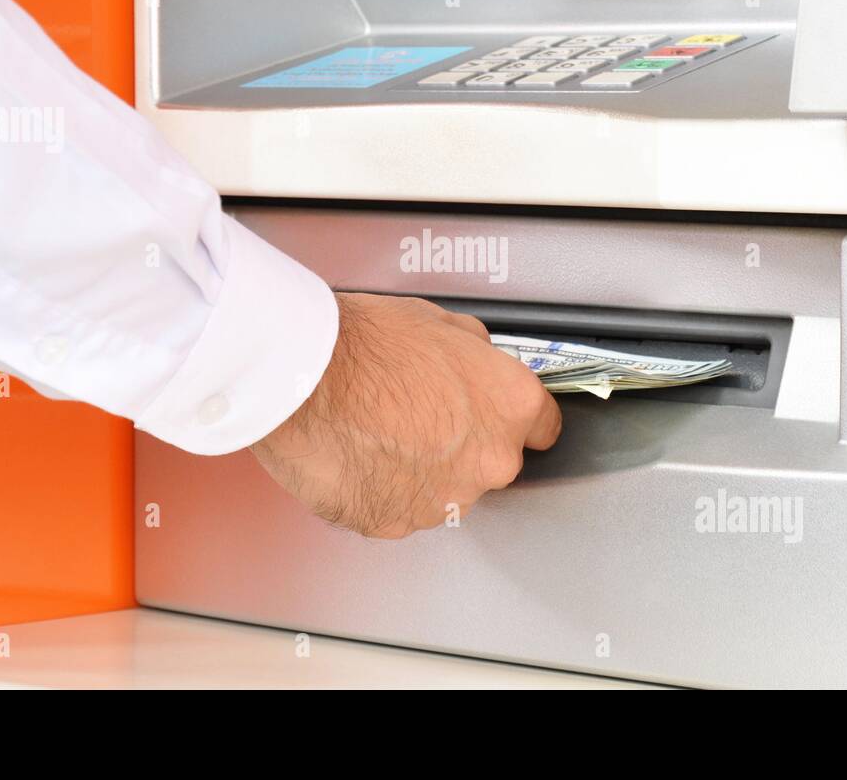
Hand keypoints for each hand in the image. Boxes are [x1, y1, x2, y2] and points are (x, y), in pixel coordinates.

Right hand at [251, 293, 561, 538]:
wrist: (302, 380)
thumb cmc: (363, 346)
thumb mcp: (438, 322)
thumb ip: (473, 354)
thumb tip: (474, 360)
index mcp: (509, 405)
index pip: (544, 427)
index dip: (512, 417)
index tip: (497, 417)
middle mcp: (489, 460)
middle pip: (491, 461)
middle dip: (462, 443)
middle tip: (415, 415)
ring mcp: (444, 500)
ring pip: (443, 490)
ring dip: (419, 470)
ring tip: (377, 432)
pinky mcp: (395, 523)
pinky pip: (396, 509)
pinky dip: (380, 489)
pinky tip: (358, 455)